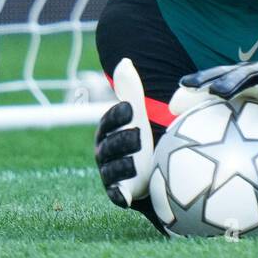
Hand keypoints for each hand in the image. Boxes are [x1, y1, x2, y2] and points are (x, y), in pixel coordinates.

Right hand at [94, 57, 155, 206]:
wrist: (153, 172)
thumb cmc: (143, 139)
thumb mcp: (138, 115)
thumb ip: (130, 91)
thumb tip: (125, 61)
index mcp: (108, 132)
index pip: (109, 122)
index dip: (118, 116)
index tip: (132, 109)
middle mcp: (105, 153)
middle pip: (109, 147)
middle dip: (122, 141)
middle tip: (139, 135)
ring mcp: (111, 175)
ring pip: (112, 171)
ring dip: (122, 166)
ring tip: (139, 162)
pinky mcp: (120, 194)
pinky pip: (116, 196)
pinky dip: (119, 196)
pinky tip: (125, 196)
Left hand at [170, 58, 257, 114]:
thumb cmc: (257, 87)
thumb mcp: (235, 91)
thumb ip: (206, 99)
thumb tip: (170, 111)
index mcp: (237, 73)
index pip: (216, 73)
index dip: (202, 78)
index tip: (184, 85)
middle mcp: (253, 71)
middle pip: (240, 74)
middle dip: (229, 82)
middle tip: (217, 92)